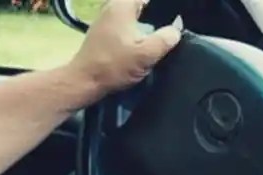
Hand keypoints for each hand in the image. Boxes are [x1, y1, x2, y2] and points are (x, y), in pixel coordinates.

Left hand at [65, 0, 181, 102]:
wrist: (85, 80)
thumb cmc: (115, 65)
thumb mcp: (146, 54)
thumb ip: (165, 39)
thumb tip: (176, 29)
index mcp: (122, 6)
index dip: (161, 9)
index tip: (172, 21)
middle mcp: (111, 6)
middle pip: (139, 5)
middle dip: (153, 15)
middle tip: (166, 31)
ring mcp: (104, 18)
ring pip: (130, 14)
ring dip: (143, 23)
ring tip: (156, 37)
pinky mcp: (101, 30)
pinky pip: (122, 23)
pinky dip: (132, 29)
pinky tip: (139, 43)